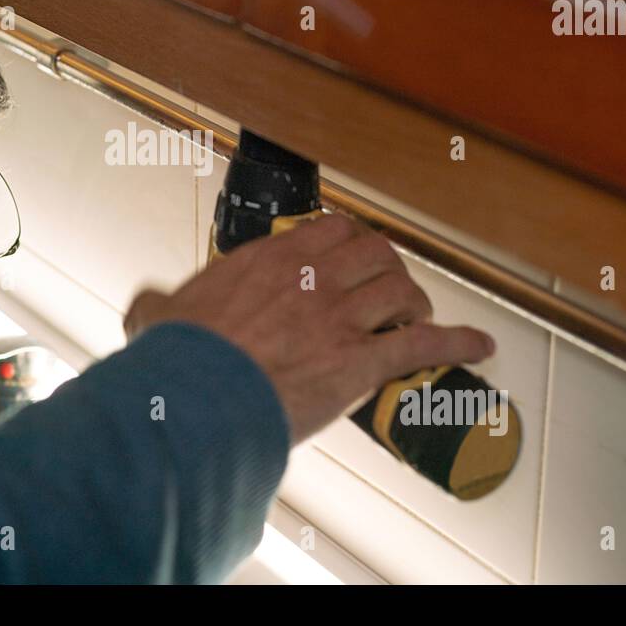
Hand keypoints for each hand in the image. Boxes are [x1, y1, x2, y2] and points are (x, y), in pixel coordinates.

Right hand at [124, 212, 495, 445]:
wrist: (200, 395)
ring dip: (417, 302)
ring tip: (420, 316)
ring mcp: (340, 317)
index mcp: (268, 261)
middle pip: (375, 252)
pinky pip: (424, 344)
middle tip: (390, 285)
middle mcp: (312, 278)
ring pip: (401, 290)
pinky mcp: (362, 360)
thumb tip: (145, 303)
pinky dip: (458, 343)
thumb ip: (157, 303)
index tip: (351, 252)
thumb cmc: (181, 359)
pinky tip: (480, 347)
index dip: (350, 240)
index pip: (327, 230)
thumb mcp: (157, 317)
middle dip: (389, 267)